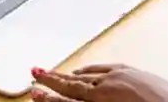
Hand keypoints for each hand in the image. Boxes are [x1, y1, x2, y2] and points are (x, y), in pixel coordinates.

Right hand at [30, 65, 167, 101]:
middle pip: (74, 82)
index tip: (34, 90)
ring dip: (71, 73)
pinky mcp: (134, 71)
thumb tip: (82, 98)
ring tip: (57, 73)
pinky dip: (92, 70)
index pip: (68, 97)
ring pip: (89, 73)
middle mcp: (108, 86)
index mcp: (102, 99)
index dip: (49, 95)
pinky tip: (89, 71)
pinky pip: (106, 68)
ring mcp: (121, 75)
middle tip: (35, 73)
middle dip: (52, 78)